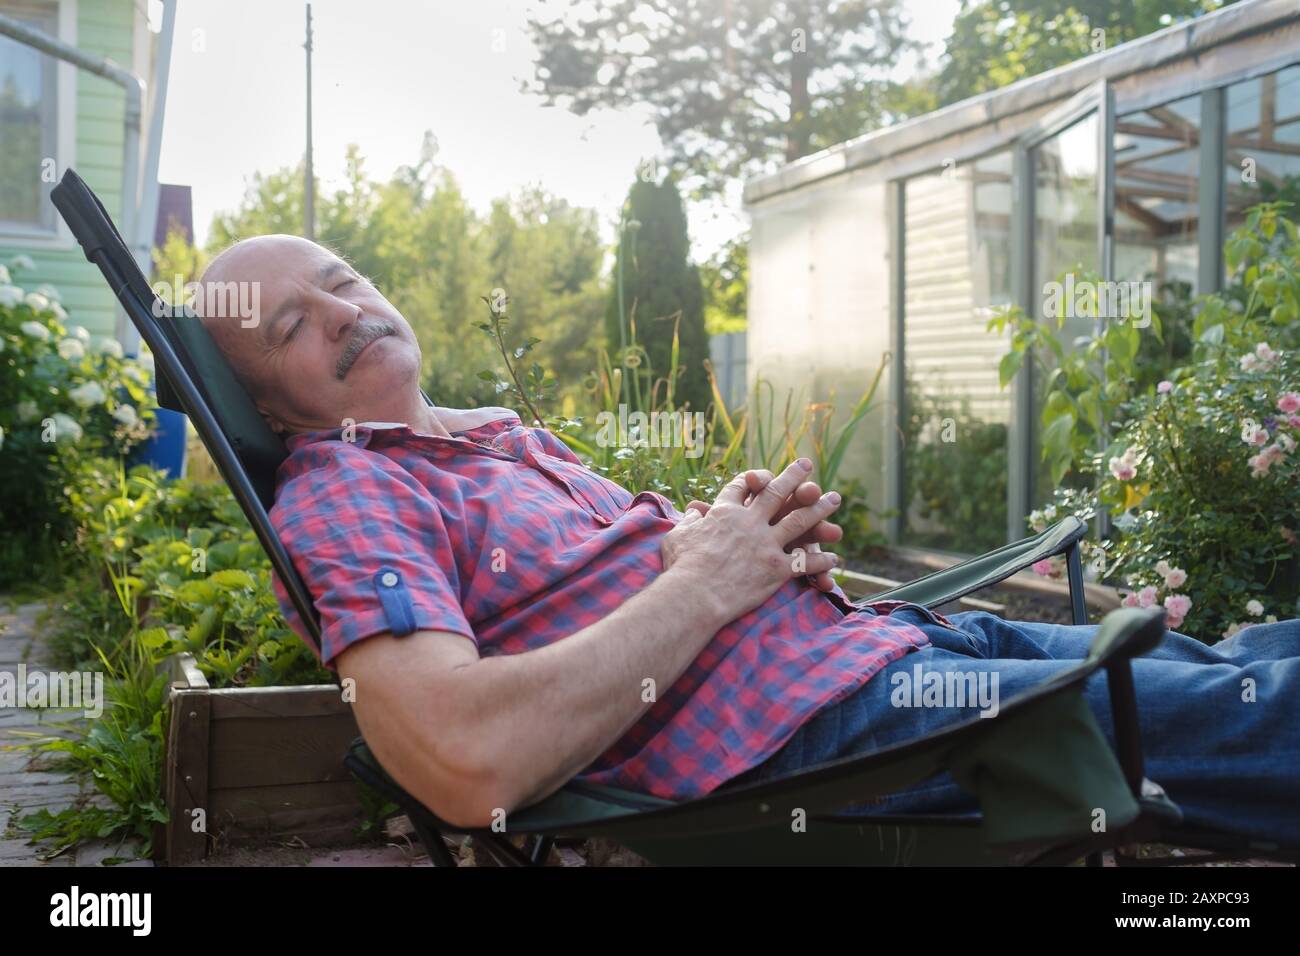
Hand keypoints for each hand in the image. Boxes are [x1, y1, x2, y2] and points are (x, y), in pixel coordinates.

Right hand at [682, 467, 842, 591]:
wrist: (695, 594)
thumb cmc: (681, 566)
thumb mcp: (678, 536)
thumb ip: (689, 522)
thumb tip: (694, 512)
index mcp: (725, 512)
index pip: (740, 487)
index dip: (750, 479)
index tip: (759, 476)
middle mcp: (750, 522)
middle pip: (776, 493)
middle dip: (793, 477)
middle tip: (807, 464)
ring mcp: (766, 544)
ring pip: (799, 521)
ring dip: (819, 509)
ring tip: (834, 498)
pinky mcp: (776, 568)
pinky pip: (805, 562)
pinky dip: (821, 561)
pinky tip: (834, 558)